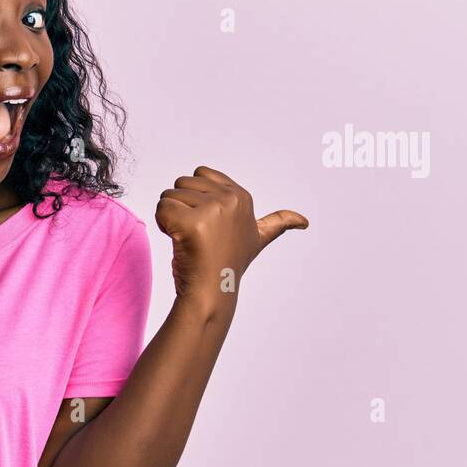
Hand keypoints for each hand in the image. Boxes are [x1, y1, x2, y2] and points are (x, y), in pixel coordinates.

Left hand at [156, 166, 307, 309]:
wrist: (212, 292)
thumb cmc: (227, 264)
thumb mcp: (258, 239)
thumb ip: (278, 224)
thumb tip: (304, 221)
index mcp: (241, 196)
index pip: (199, 174)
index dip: (195, 198)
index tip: (207, 223)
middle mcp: (230, 199)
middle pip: (181, 183)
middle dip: (180, 207)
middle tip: (194, 233)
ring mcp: (212, 210)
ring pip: (169, 196)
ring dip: (170, 218)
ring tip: (188, 239)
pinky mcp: (192, 223)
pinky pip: (162, 208)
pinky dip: (162, 225)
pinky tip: (178, 241)